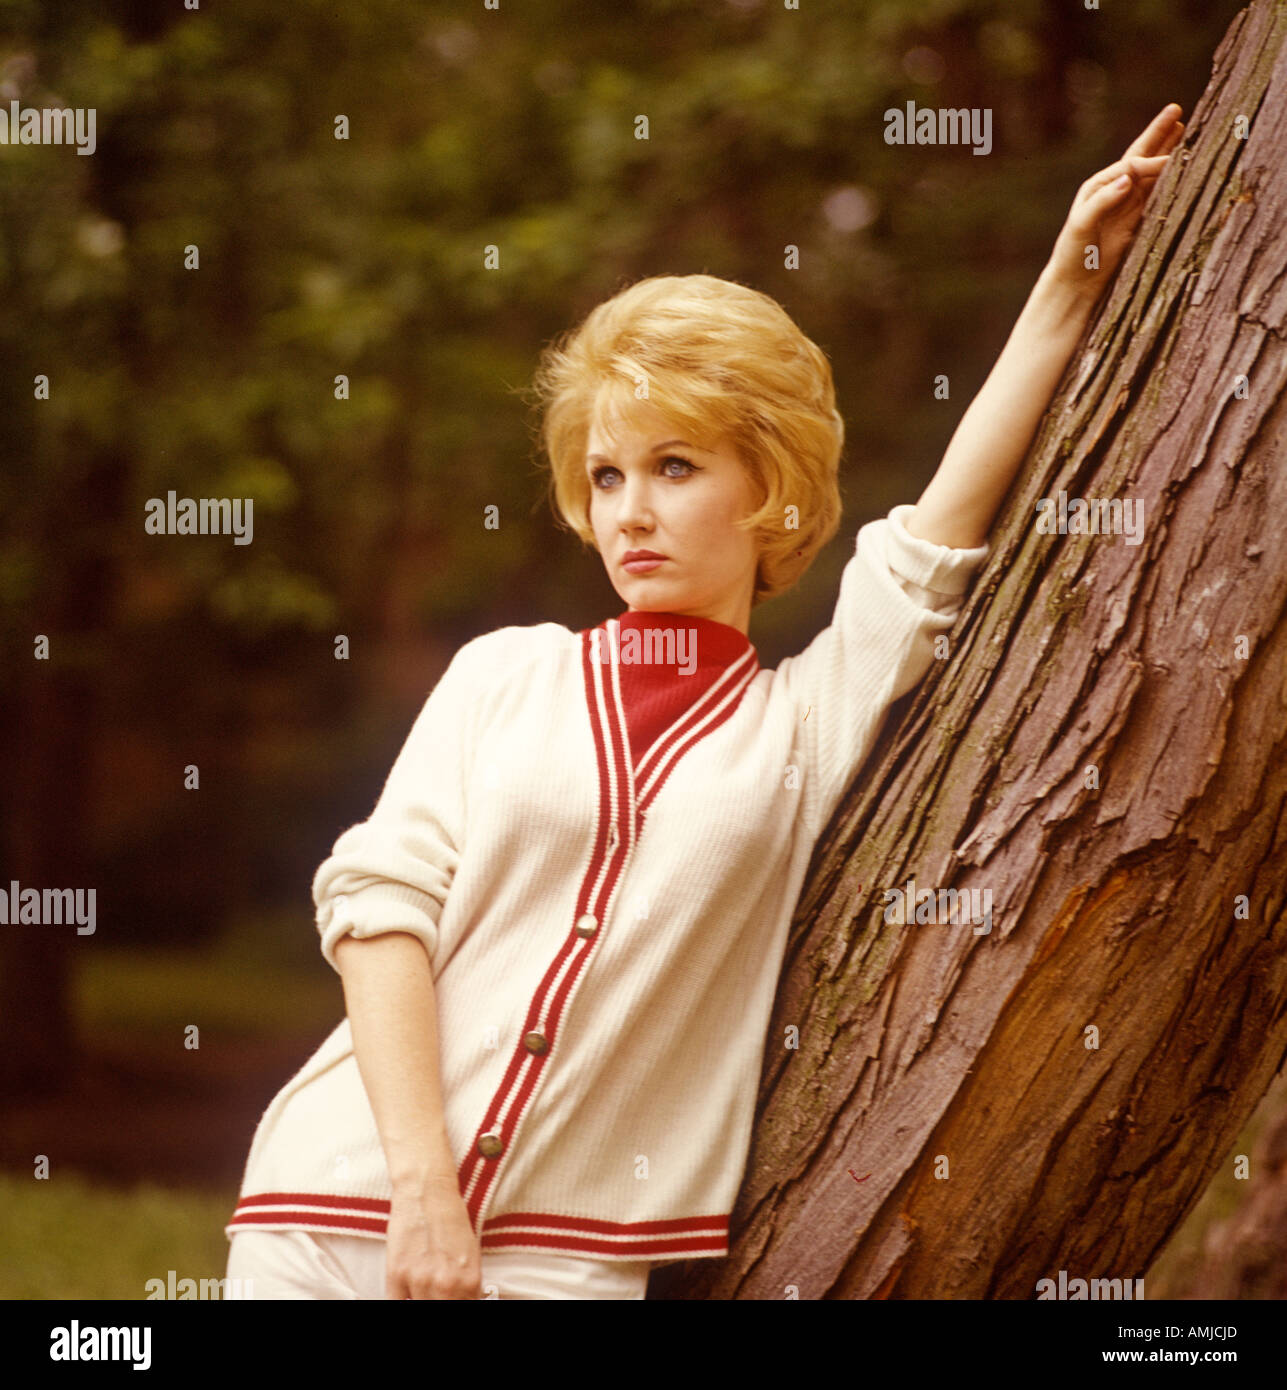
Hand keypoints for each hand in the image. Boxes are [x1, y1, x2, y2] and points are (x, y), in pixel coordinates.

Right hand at [385, 1186, 482, 1299]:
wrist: (427, 1190)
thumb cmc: (451, 1217)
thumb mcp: (470, 1254)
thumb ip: (466, 1285)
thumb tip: (460, 1300)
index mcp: (470, 1281)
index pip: (465, 1309)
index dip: (457, 1304)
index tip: (450, 1299)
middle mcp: (447, 1285)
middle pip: (439, 1311)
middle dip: (438, 1303)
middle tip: (433, 1294)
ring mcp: (420, 1281)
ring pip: (418, 1308)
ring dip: (419, 1299)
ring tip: (420, 1289)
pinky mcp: (396, 1275)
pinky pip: (394, 1303)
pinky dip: (400, 1299)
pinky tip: (404, 1291)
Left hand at [1046, 102, 1185, 303]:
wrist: (1076, 283)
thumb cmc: (1073, 253)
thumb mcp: (1082, 224)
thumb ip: (1103, 200)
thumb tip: (1128, 177)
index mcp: (1099, 185)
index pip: (1132, 165)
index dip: (1153, 162)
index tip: (1174, 161)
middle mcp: (1114, 190)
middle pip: (1141, 156)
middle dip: (1159, 134)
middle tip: (1177, 110)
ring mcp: (1128, 204)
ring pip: (1153, 172)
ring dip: (1169, 152)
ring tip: (1185, 131)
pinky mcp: (1138, 220)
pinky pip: (1159, 194)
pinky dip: (1173, 179)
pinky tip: (1185, 167)